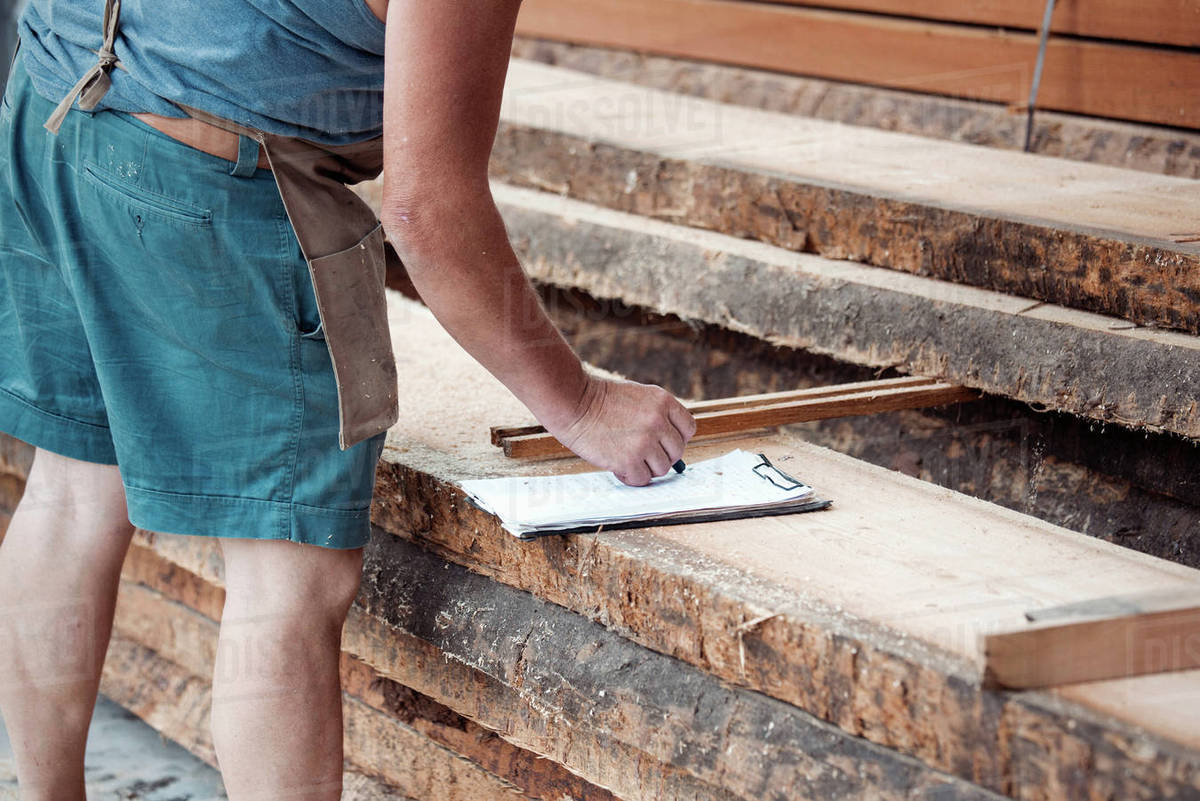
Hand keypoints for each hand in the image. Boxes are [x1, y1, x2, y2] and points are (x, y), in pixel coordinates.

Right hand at [549, 376, 697, 486]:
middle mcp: (658, 421)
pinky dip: (631, 477)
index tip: (662, 442)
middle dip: (660, 455)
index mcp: (663, 401)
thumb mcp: (638, 397)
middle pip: (676, 452)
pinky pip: (642, 479)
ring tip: (627, 458)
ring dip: (646, 467)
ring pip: (661, 469)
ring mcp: (644, 441)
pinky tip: (618, 466)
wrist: (573, 402)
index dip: (676, 438)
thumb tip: (669, 448)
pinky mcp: (629, 460)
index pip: (688, 428)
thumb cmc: (600, 400)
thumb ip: (657, 415)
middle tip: (640, 453)